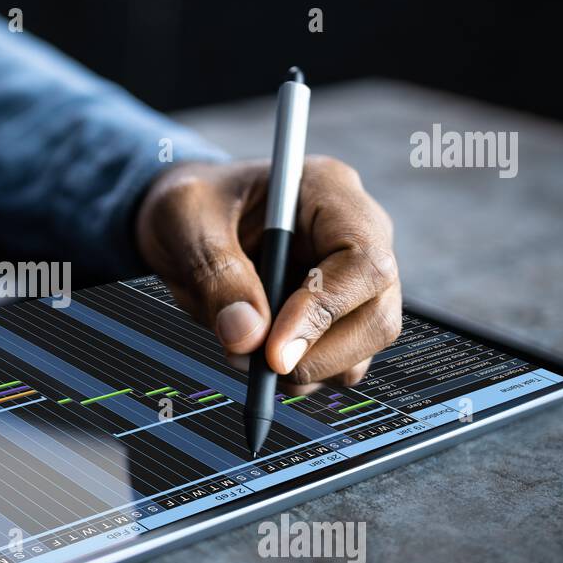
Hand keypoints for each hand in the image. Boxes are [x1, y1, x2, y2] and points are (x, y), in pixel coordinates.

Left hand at [136, 157, 400, 385]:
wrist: (189, 220)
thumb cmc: (192, 204)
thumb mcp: (185, 221)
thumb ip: (215, 273)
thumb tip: (247, 337)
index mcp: (329, 190)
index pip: (364, 260)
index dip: (324, 311)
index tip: (273, 350)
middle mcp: (356, 234)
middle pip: (377, 315)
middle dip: (317, 354)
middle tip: (259, 365)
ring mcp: (354, 280)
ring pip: (362, 348)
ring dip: (304, 367)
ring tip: (244, 349)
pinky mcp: (339, 316)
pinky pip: (339, 363)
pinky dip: (298, 372)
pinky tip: (257, 352)